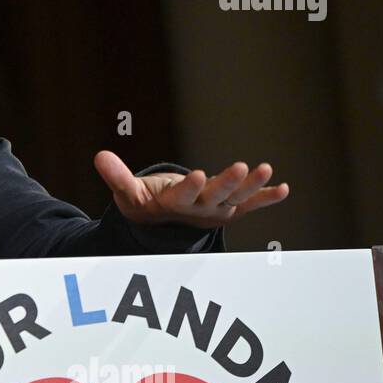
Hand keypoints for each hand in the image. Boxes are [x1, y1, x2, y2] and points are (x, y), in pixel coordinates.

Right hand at [94, 150, 289, 228]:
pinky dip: (266, 197)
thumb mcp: (127, 193)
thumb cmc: (143, 205)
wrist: (161, 227)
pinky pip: (250, 204)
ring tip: (265, 169)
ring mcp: (216, 209)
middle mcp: (198, 209)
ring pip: (236, 198)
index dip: (190, 187)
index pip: (182, 196)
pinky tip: (283, 188)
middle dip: (228, 183)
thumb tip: (99, 155)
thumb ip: (117, 177)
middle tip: (240, 167)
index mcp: (173, 205)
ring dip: (252, 185)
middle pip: (215, 196)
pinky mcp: (228, 208)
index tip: (198, 174)